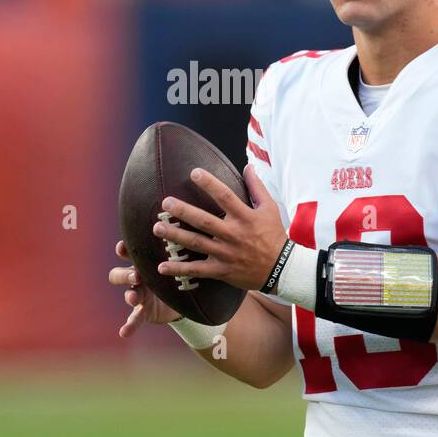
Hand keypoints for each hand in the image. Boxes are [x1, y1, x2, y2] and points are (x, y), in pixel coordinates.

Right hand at [108, 240, 180, 337]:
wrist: (186, 297)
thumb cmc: (180, 271)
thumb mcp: (179, 258)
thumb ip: (180, 245)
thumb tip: (194, 223)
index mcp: (143, 262)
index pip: (127, 253)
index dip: (122, 250)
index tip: (123, 247)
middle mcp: (137, 277)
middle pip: (119, 274)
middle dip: (125, 274)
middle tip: (137, 276)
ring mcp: (139, 295)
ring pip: (128, 294)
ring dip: (130, 296)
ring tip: (134, 298)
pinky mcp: (143, 311)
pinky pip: (134, 318)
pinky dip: (129, 326)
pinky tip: (124, 333)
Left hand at [153, 165, 288, 292]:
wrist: (281, 268)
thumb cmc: (273, 235)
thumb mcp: (270, 208)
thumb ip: (257, 187)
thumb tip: (248, 166)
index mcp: (245, 217)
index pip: (225, 197)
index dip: (209, 183)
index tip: (194, 173)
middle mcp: (233, 234)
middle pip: (205, 221)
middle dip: (184, 212)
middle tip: (165, 203)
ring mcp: (226, 253)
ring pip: (197, 243)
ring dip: (176, 236)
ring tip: (157, 228)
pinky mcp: (221, 270)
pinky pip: (197, 270)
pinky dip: (180, 269)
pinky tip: (162, 267)